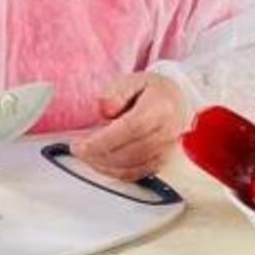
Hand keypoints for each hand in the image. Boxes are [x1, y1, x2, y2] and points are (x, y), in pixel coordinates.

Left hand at [72, 72, 186, 181]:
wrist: (177, 102)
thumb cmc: (152, 91)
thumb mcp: (132, 80)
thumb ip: (117, 92)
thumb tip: (104, 109)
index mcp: (160, 108)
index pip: (132, 128)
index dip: (105, 140)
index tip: (82, 145)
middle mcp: (167, 132)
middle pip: (130, 152)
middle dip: (98, 155)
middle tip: (78, 149)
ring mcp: (166, 150)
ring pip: (132, 167)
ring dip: (104, 165)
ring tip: (85, 155)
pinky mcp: (161, 163)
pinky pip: (136, 174)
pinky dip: (114, 172)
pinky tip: (100, 163)